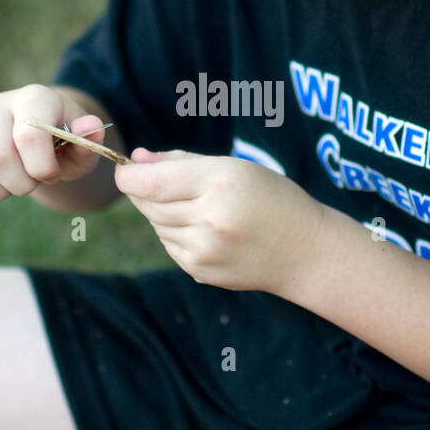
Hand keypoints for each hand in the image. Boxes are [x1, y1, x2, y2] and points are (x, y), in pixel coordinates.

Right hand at [0, 84, 106, 204]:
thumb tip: (92, 127)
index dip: (41, 167)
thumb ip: (88, 142)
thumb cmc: (63, 144)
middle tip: (32, 182)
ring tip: (14, 184)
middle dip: (19, 183)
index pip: (28, 135)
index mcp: (35, 98)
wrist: (37, 139)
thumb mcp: (82, 147)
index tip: (51, 173)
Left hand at [113, 147, 326, 292]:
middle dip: (146, 191)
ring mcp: (205, 250)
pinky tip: (203, 228)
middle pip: (150, 204)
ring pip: (157, 226)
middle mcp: (210, 219)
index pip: (151, 182)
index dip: (129, 175)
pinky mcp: (202, 271)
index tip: (124, 168)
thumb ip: (181, 161)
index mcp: (220, 183)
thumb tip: (137, 158)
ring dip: (162, 212)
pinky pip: (170, 245)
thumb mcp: (235, 167)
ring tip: (196, 205)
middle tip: (159, 181)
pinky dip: (175, 233)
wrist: (305, 251)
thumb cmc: (272, 198)